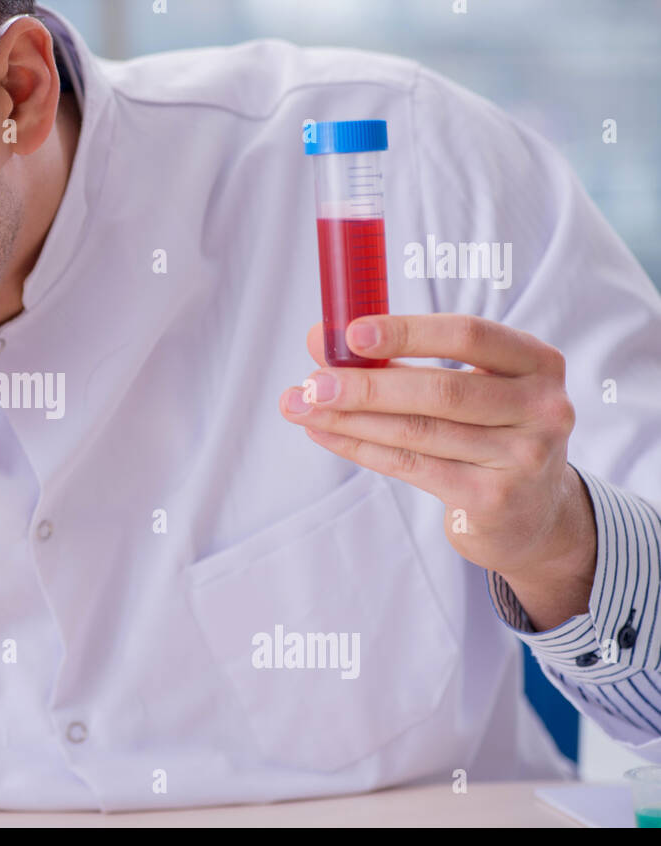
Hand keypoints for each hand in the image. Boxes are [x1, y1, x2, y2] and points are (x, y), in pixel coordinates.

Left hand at [278, 313, 596, 630]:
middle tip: (312, 382)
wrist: (532, 513)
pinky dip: (361, 449)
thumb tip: (321, 339)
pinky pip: (412, 468)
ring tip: (303, 407)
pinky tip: (326, 434)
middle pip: (440, 391)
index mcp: (537, 362)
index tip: (351, 333)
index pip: (469, 335)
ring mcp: (524, 457)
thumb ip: (397, 360)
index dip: (407, 332)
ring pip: (419, 433)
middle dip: (366, 385)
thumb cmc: (486, 432)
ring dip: (350, 419)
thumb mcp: (462, 387)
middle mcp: (543, 408)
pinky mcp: (495, 499)